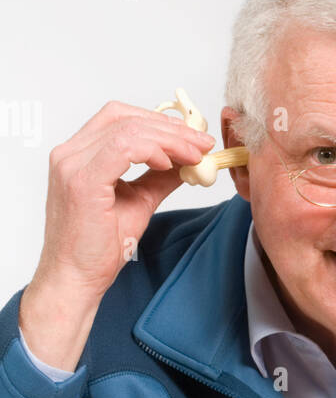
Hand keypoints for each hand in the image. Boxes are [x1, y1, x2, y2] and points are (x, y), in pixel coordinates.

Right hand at [19, 100, 213, 368]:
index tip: (192, 136)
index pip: (119, 118)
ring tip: (194, 155)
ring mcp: (72, 165)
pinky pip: (124, 147)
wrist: (76, 279)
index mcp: (78, 155)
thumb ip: (159, 178)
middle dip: (171, 128)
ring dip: (169, 139)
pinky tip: (169, 164)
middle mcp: (70, 154)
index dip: (159, 121)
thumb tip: (188, 162)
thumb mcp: (138, 201)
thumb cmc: (97, 247)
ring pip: (128, 128)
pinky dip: (152, 150)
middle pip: (125, 117)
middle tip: (202, 143)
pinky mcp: (82, 180)